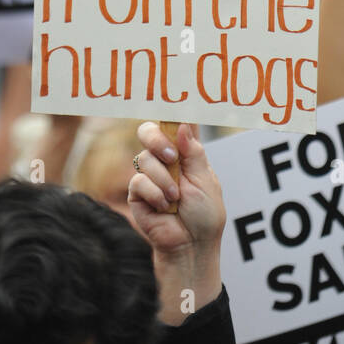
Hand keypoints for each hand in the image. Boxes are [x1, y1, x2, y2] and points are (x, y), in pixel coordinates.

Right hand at [128, 122, 224, 323]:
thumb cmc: (205, 216)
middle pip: (149, 131)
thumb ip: (194, 152)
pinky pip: (138, 181)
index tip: (170, 96)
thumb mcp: (206, 181)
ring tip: (175, 198)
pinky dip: (155, 193)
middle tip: (170, 156)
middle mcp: (166, 160)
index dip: (172, 110)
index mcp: (186, 153)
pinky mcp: (137, 193)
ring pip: (145, 158)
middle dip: (156, 139)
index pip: (177, 124)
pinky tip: (164, 207)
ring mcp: (150, 176)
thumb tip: (182, 125)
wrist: (191, 247)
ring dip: (164, 180)